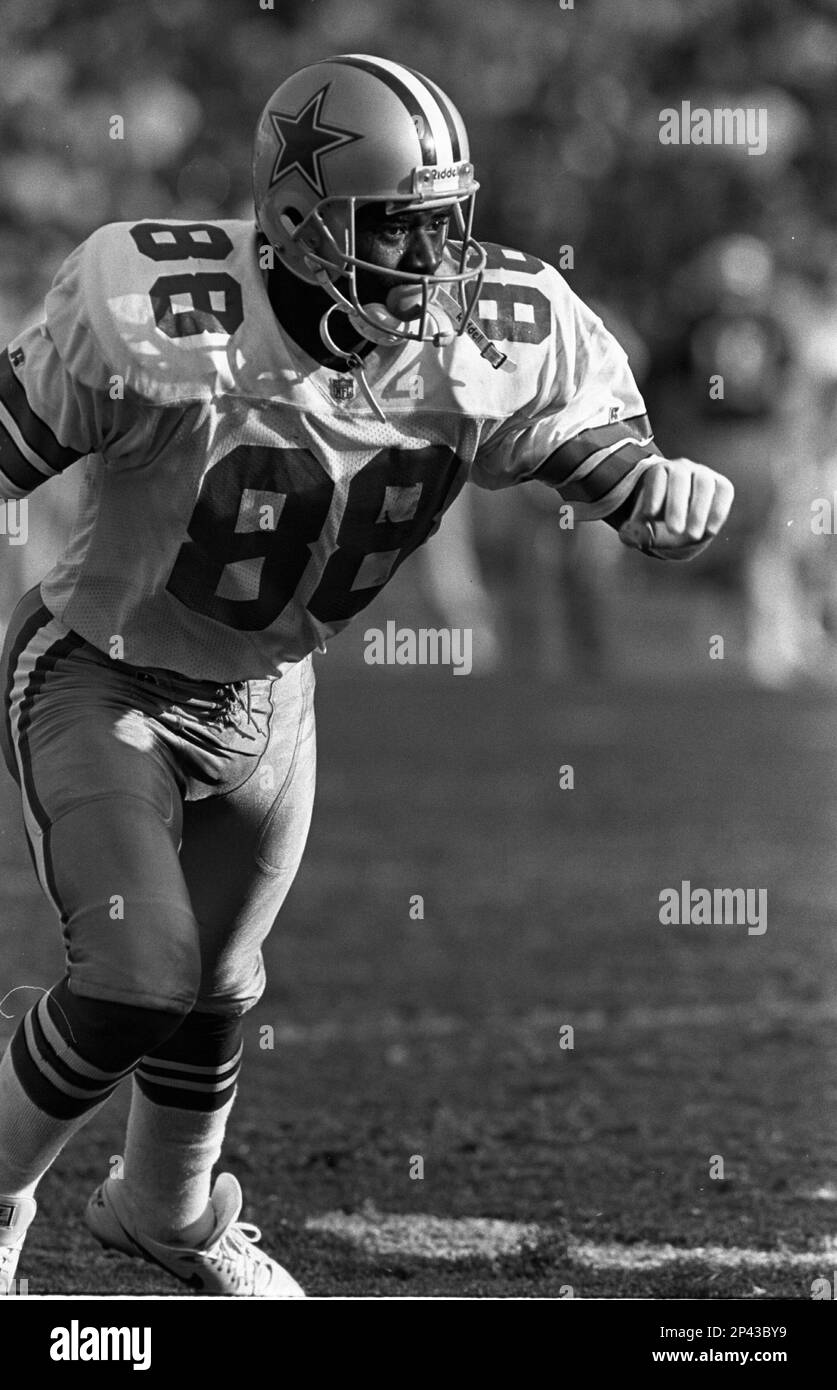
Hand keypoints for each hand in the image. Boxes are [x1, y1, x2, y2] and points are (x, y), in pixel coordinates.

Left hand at [618, 457, 733, 560]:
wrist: (684, 522)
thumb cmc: (660, 521)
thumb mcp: (645, 528)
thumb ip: (635, 532)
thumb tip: (626, 536)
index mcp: (659, 473)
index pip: (656, 476)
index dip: (653, 494)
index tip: (649, 515)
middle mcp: (681, 469)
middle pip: (679, 479)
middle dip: (676, 506)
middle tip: (675, 531)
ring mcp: (703, 474)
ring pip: (703, 484)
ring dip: (698, 511)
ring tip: (693, 536)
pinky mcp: (722, 485)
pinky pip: (723, 492)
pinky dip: (718, 511)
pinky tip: (710, 531)